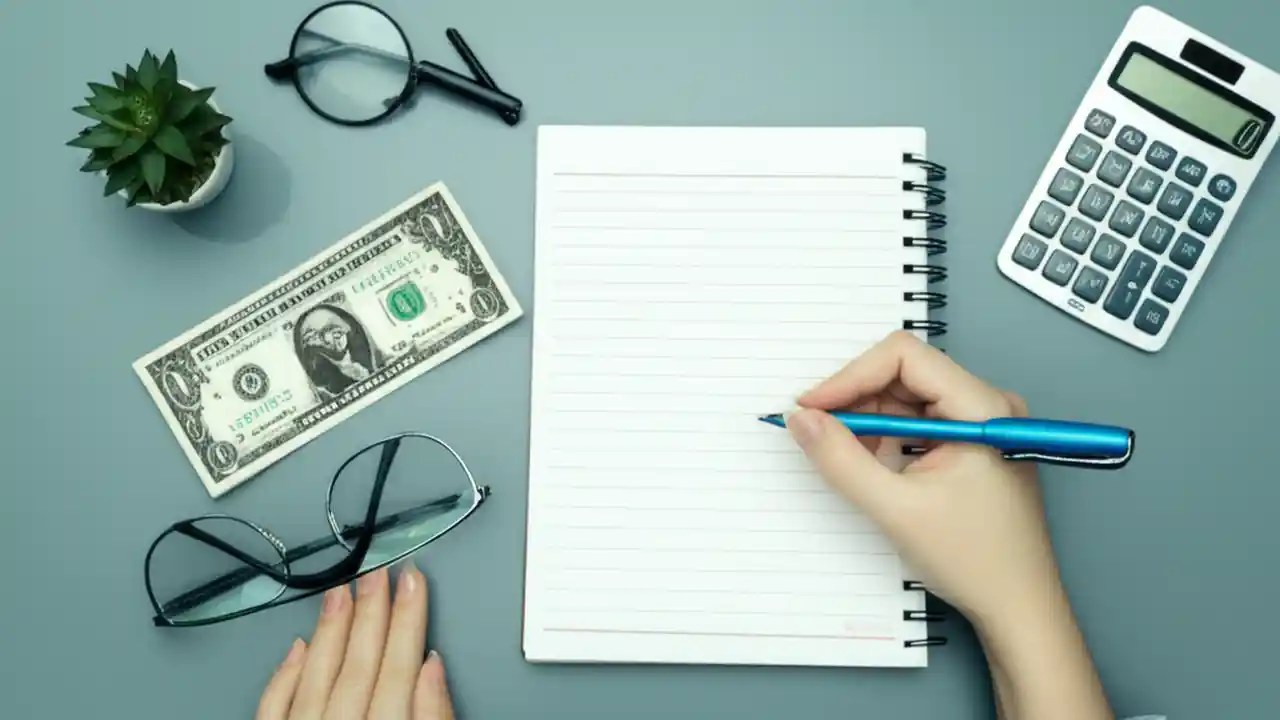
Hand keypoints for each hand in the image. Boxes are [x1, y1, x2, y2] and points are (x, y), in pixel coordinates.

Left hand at [255, 563, 454, 719]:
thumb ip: (434, 717)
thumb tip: (433, 668)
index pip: (399, 668)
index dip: (408, 619)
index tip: (413, 581)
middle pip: (358, 665)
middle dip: (371, 612)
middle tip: (378, 573)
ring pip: (315, 676)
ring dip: (330, 630)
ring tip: (340, 591)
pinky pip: (274, 706)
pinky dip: (285, 674)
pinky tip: (298, 645)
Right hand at [788, 331, 1111, 718]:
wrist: (1019, 607)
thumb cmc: (976, 561)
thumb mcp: (896, 509)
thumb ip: (842, 460)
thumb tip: (801, 420)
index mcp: (982, 407)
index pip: (904, 357)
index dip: (851, 376)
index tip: (813, 408)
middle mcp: (986, 404)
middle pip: (904, 373)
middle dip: (856, 399)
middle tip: (818, 433)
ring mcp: (980, 422)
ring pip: (906, 396)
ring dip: (868, 420)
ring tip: (846, 457)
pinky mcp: (971, 442)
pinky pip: (918, 420)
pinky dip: (885, 437)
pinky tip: (871, 465)